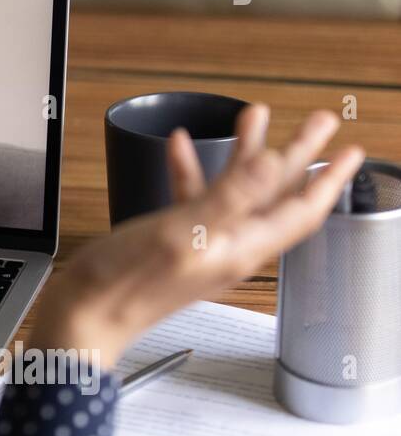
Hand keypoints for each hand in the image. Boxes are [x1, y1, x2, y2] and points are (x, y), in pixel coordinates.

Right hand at [28, 104, 364, 365]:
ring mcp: (200, 245)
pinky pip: (193, 198)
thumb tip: (271, 164)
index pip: (300, 210)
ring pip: (238, 192)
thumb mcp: (179, 235)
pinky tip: (178, 147)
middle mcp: (226, 246)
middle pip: (276, 196)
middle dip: (298, 156)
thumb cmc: (123, 285)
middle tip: (315, 123)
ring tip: (252, 118)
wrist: (83, 317)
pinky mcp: (172, 242)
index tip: (351, 151)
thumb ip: (226, 199)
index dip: (329, 179)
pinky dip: (190, 170)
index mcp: (237, 247)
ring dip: (248, 154)